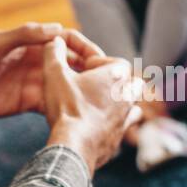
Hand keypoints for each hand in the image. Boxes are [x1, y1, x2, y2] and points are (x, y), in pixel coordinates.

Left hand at [0, 23, 103, 118]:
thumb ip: (25, 35)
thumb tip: (58, 30)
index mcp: (33, 43)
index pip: (68, 40)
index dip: (86, 48)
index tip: (100, 60)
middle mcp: (38, 61)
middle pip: (73, 63)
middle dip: (92, 71)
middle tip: (110, 84)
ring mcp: (36, 82)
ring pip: (69, 84)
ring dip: (85, 90)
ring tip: (103, 102)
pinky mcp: (31, 102)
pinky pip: (56, 103)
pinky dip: (70, 107)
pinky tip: (82, 115)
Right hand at [43, 36, 139, 171]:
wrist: (74, 145)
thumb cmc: (67, 107)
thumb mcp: (54, 74)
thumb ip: (54, 53)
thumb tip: (54, 41)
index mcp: (117, 76)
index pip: (117, 62)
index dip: (98, 63)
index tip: (82, 68)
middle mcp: (128, 96)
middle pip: (131, 82)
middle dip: (116, 82)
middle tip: (94, 85)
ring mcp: (126, 119)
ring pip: (132, 106)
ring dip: (120, 103)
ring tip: (99, 105)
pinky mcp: (119, 138)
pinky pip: (123, 127)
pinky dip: (114, 125)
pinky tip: (99, 126)